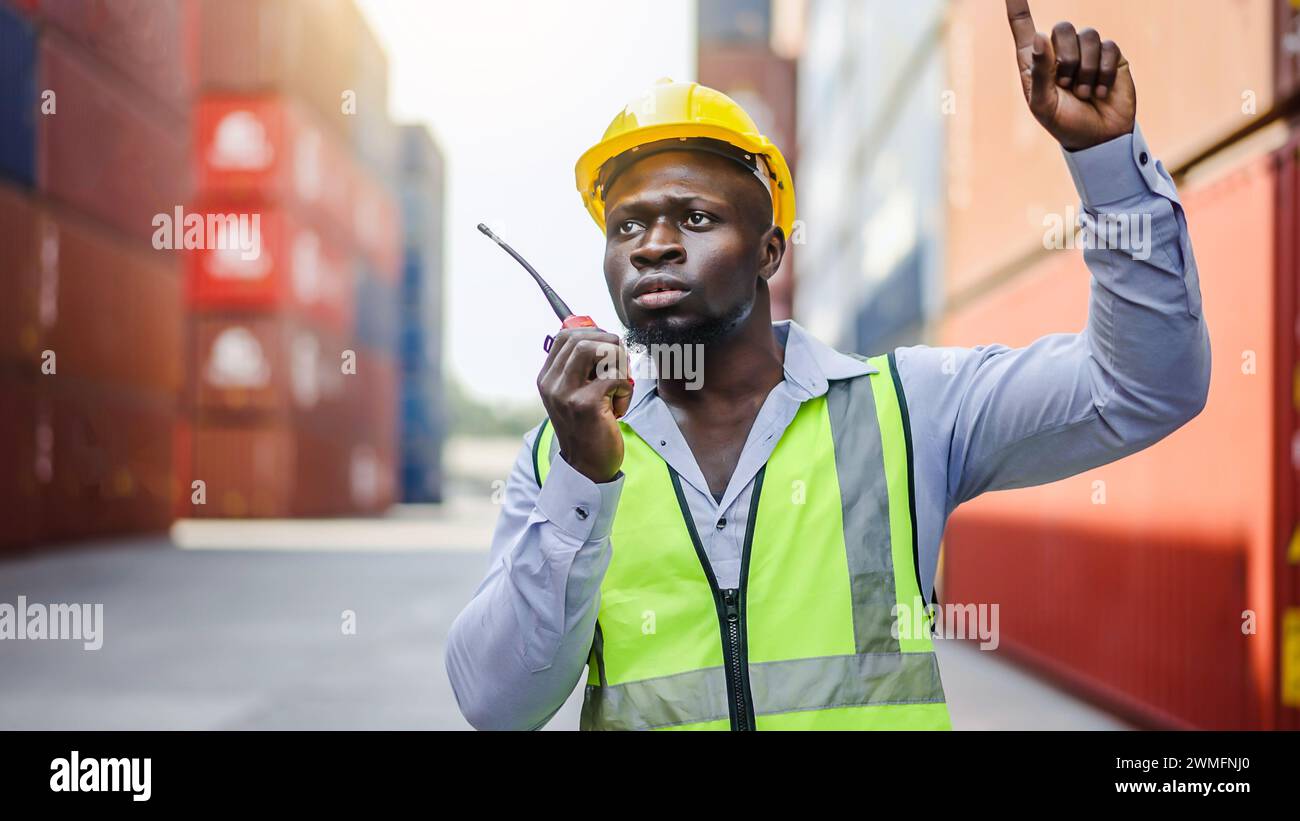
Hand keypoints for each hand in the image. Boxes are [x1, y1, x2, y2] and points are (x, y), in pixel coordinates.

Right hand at [536, 327, 632, 483]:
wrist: (587, 467)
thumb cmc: (588, 428)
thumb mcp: (575, 395)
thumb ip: (582, 369)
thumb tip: (605, 338)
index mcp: (547, 378)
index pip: (565, 335)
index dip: (593, 334)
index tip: (609, 349)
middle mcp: (552, 383)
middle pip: (583, 338)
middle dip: (611, 346)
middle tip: (620, 367)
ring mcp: (566, 393)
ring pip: (598, 350)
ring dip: (619, 363)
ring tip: (619, 385)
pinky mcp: (586, 404)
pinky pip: (616, 377)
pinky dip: (626, 389)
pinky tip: (618, 407)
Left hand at [1004, 0, 1135, 150]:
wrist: (1099, 138)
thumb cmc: (1064, 123)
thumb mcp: (1043, 104)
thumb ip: (1039, 72)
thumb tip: (1039, 36)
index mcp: (1035, 62)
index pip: (1024, 27)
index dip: (1018, 7)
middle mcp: (1059, 52)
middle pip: (1063, 28)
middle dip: (1067, 59)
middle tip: (1068, 86)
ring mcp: (1087, 52)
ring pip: (1088, 36)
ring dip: (1087, 70)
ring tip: (1084, 93)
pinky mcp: (1111, 56)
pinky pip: (1109, 47)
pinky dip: (1104, 72)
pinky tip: (1101, 91)